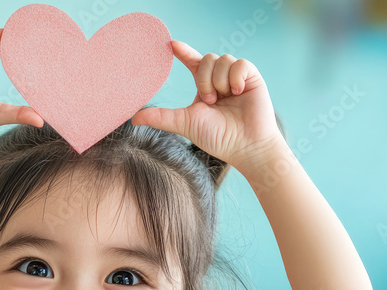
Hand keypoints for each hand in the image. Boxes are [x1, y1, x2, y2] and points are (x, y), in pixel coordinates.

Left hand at [131, 42, 285, 171]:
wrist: (245, 146)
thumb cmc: (217, 137)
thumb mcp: (185, 123)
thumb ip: (161, 118)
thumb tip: (134, 118)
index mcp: (205, 87)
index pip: (193, 63)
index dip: (183, 51)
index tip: (171, 45)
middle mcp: (220, 80)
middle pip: (206, 59)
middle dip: (203, 79)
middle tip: (209, 100)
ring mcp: (236, 78)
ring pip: (222, 59)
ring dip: (219, 81)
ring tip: (224, 99)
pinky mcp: (252, 78)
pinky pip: (240, 63)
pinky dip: (235, 77)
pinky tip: (237, 92)